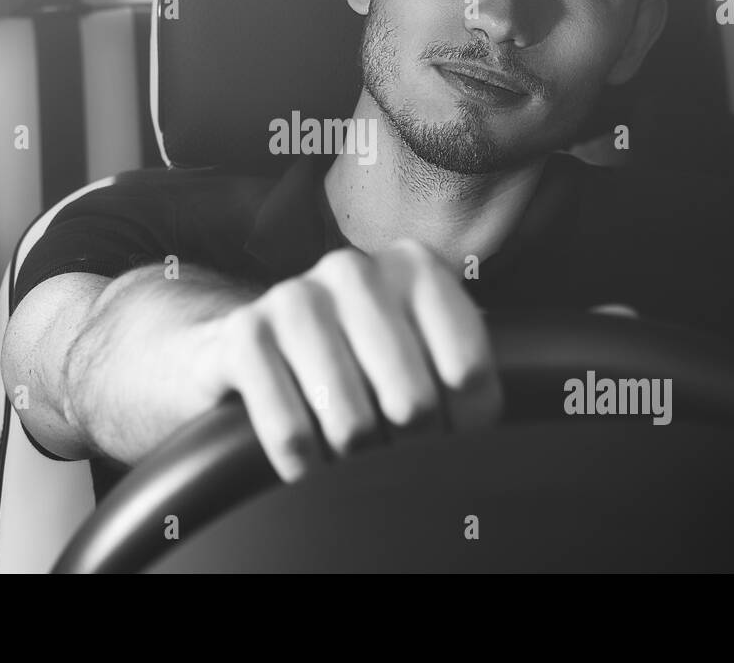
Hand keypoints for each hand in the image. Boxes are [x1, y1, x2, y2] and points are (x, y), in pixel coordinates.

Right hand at [201, 240, 502, 481]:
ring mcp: (293, 297)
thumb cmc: (351, 362)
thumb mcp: (416, 354)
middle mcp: (354, 270)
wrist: (247, 351)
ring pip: (352, 423)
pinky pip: (291, 432)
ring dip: (353, 464)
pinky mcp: (243, 335)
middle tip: (393, 456)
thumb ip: (461, 379)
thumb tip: (490, 451)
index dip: (464, 426)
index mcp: (414, 266)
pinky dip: (304, 468)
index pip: (469, 370)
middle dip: (407, 449)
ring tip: (349, 460)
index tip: (447, 437)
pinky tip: (306, 465)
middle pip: (413, 401)